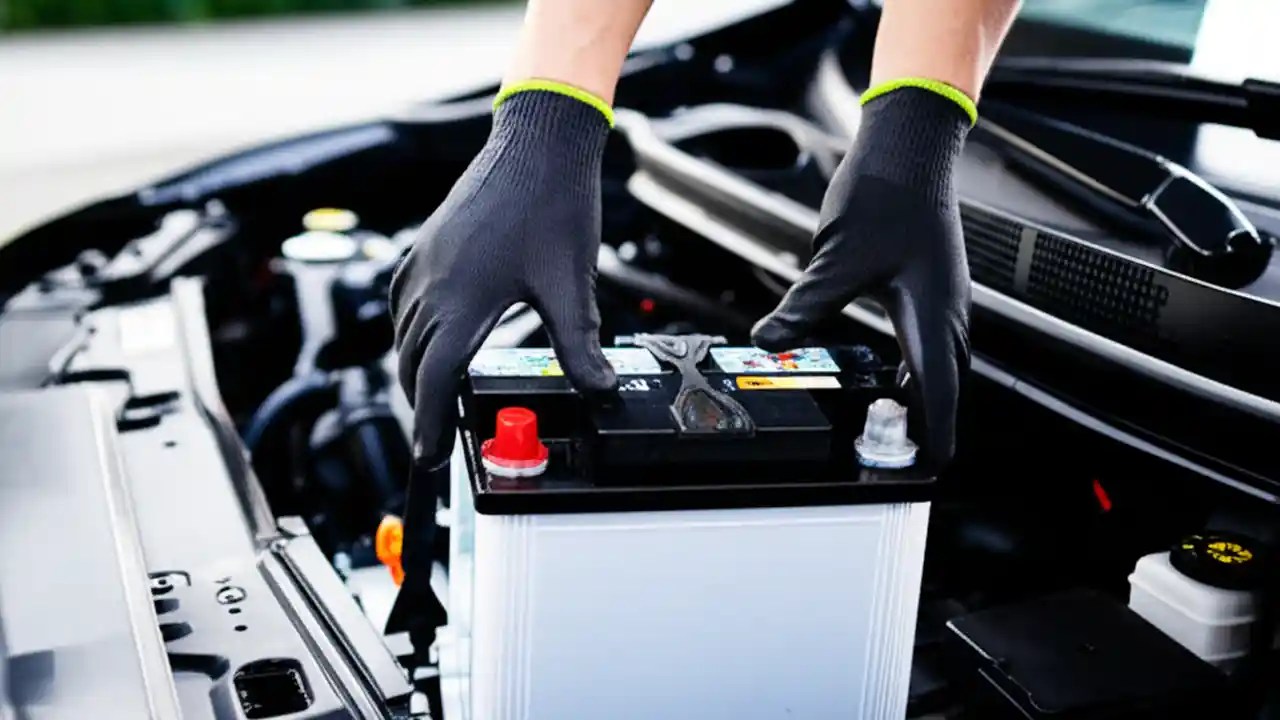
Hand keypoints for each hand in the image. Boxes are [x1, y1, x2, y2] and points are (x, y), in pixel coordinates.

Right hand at [390, 89, 617, 468]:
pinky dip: (410, 331)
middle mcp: (433, 285)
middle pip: (411, 364)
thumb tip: (599, 390)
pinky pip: (404, 302)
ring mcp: (425, 262)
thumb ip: (580, 347)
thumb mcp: (570, 286)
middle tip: (437, 435)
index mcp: (463, 302)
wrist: (538, 141)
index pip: (432, 381)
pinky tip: (427, 336)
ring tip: (434, 395)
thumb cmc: (554, 205)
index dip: (429, 426)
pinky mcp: (427, 245)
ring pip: (404, 335)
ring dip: (413, 369)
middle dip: (421, 405)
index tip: (431, 457)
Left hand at [752, 87, 972, 465]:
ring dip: (927, 400)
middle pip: (948, 389)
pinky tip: (899, 376)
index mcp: (932, 317)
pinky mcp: (938, 287)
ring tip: (898, 427)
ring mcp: (948, 300)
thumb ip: (802, 309)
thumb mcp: (833, 262)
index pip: (940, 396)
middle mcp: (950, 314)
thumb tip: (768, 341)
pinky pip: (937, 344)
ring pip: (946, 367)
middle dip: (929, 427)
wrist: (911, 147)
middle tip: (900, 456)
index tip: (921, 468)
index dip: (932, 438)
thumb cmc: (886, 194)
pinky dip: (923, 371)